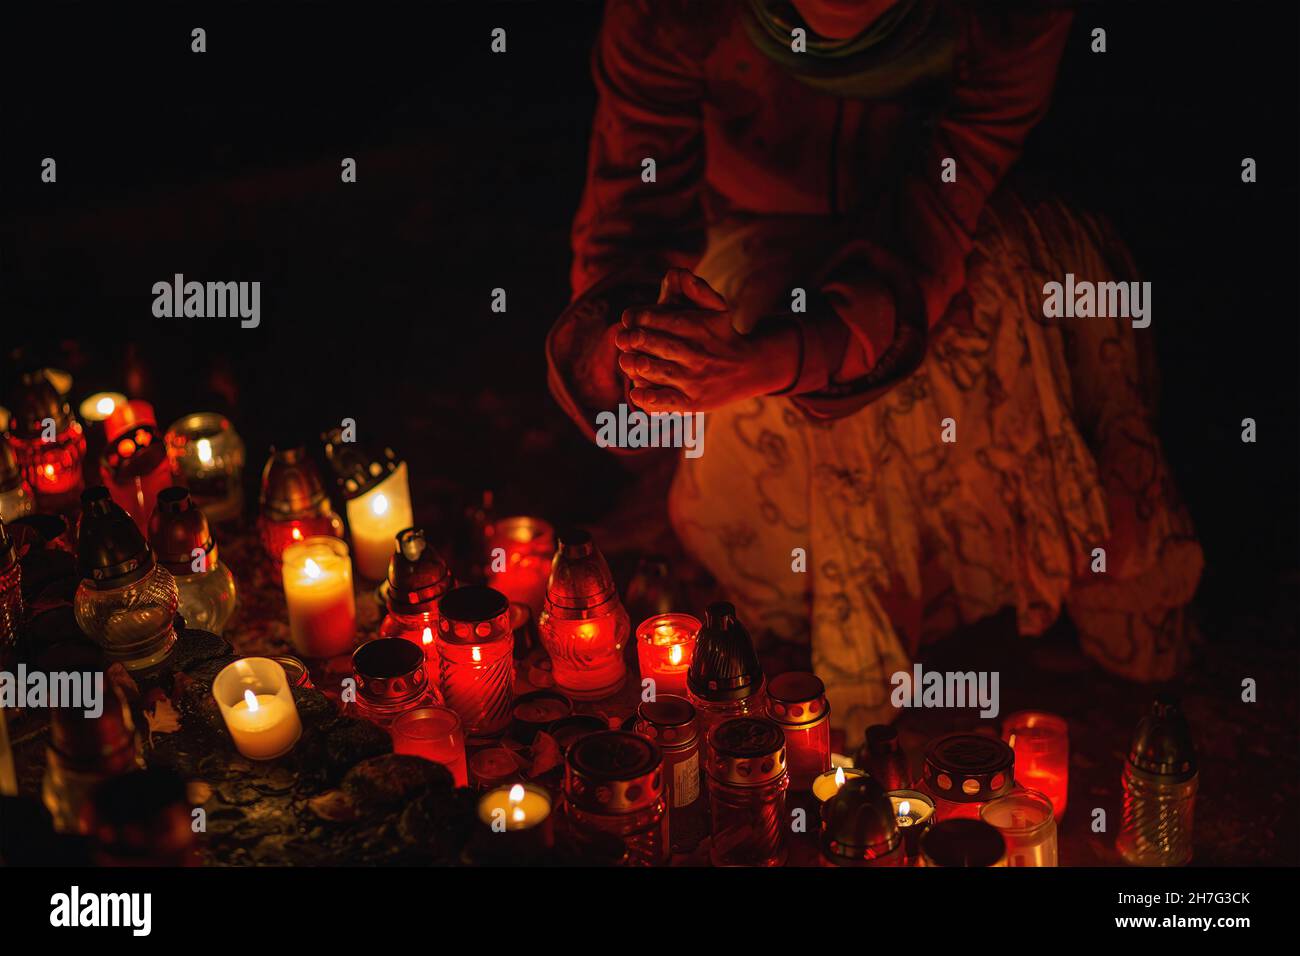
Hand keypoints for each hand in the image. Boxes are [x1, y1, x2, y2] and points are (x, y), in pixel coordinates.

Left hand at [614, 268, 798, 412]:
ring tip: (626, 360)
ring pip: (658, 372)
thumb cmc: (722, 335)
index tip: (629, 318)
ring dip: (636, 365)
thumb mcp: (717, 307)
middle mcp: (696, 354)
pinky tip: (635, 392)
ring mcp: (693, 380)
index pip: (663, 319)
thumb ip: (697, 289)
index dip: (639, 317)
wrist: (748, 369)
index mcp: (699, 328)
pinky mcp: (691, 403)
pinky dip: (648, 399)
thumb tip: (678, 272)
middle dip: (634, 339)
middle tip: (623, 338)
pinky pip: (666, 402)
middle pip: (657, 344)